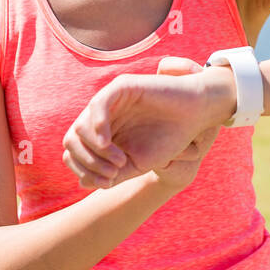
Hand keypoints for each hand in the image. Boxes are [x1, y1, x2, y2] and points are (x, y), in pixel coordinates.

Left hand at [62, 55, 225, 189]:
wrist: (198, 117)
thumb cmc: (171, 139)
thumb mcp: (137, 164)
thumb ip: (111, 173)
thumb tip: (83, 182)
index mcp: (104, 132)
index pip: (73, 151)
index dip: (84, 169)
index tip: (109, 181)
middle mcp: (103, 115)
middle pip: (72, 140)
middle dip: (88, 162)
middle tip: (113, 173)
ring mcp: (111, 99)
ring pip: (81, 126)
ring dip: (96, 151)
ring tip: (120, 161)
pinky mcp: (123, 86)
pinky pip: (98, 104)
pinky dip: (98, 126)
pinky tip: (108, 144)